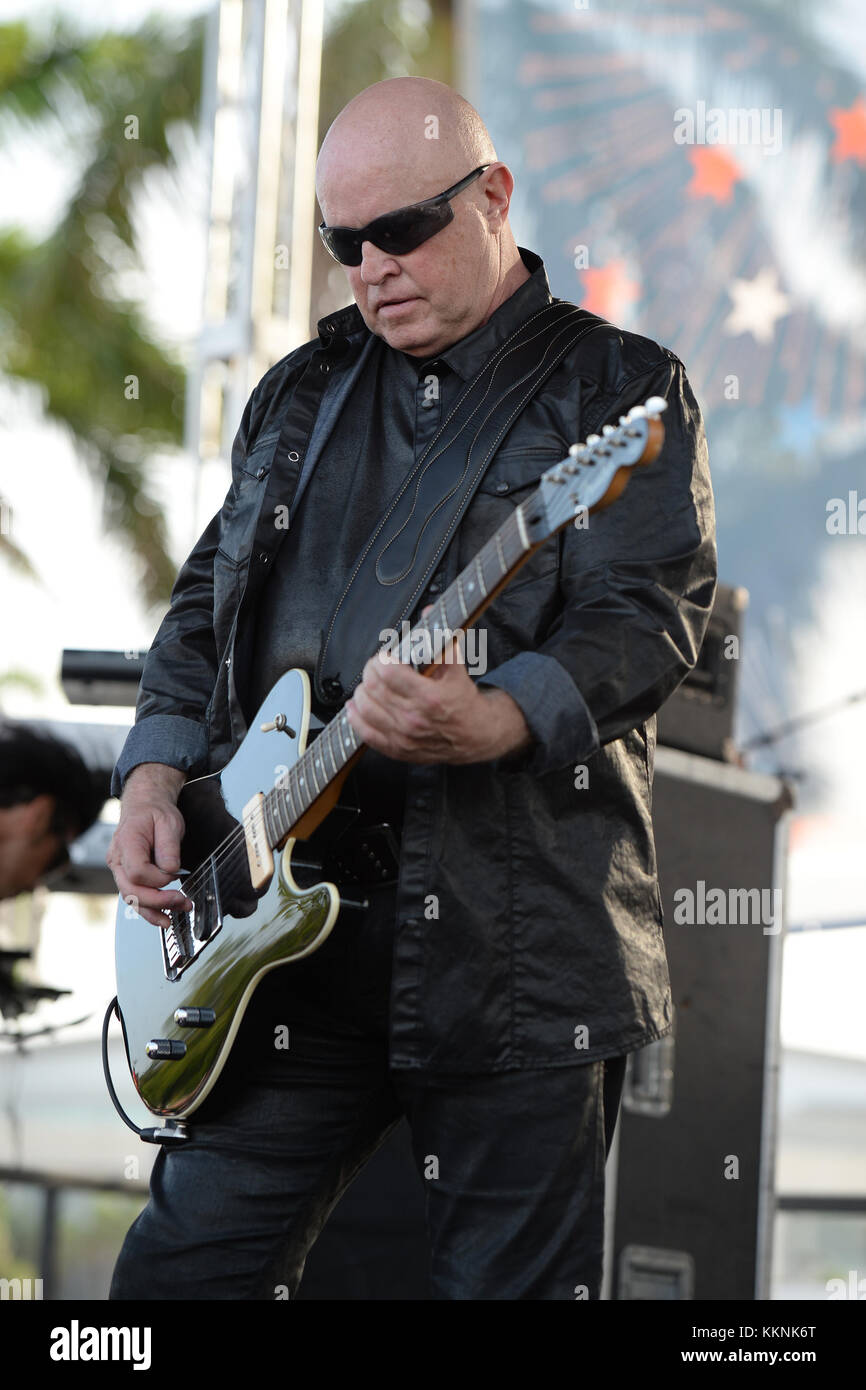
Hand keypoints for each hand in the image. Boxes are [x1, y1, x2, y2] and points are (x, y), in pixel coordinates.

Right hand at [106, 763, 190, 925]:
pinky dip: (148, 909)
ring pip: (131, 898)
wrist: (144, 806)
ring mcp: (119, 869)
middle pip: (131, 891)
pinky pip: (134, 896)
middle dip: (158, 902)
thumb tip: (171, 871)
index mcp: (126, 842)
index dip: (158, 879)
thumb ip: (169, 847)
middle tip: (183, 903)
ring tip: (173, 919)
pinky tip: (163, 917)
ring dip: (153, 911)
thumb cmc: (155, 812)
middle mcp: (117, 859)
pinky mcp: (126, 875)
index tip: (176, 873)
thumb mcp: (169, 822)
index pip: (137, 872)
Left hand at [345, 643, 531, 764]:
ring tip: (369, 684)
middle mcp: (414, 719)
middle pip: (372, 688)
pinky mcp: (397, 749)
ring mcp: (404, 737)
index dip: (380, 659)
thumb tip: (430, 613)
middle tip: (376, 667)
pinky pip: (365, 734)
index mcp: (429, 697)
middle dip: (369, 672)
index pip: (387, 672)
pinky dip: (355, 718)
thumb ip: (442, 639)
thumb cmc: (464, 701)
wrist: (477, 735)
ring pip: (364, 709)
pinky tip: (356, 707)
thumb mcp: (458, 667)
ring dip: (361, 692)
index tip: (385, 657)